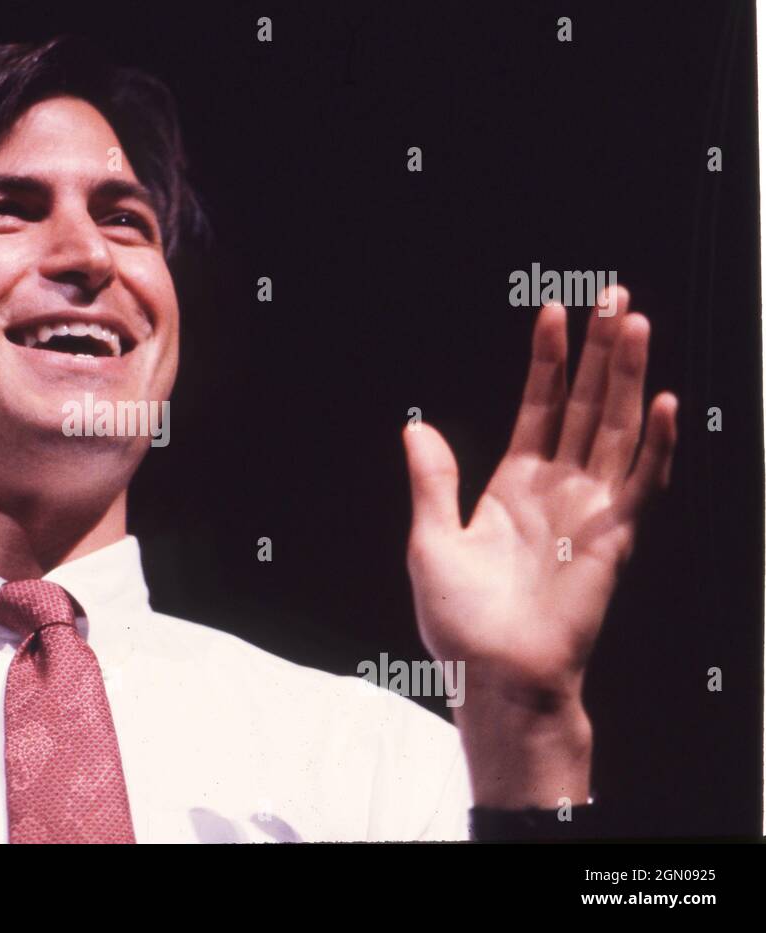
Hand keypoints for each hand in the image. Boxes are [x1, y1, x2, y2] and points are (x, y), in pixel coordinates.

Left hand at [401, 285, 676, 804]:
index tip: (550, 311)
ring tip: (635, 322)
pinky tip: (663, 402)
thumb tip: (415, 427)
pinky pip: (642, 482)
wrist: (496, 674)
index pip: (538, 405)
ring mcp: (590, 509)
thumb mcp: (431, 540)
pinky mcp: (615, 536)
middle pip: (586, 403)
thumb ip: (432, 481)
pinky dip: (657, 443)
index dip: (546, 359)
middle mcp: (558, 489)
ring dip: (628, 376)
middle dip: (599, 349)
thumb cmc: (461, 622)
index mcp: (513, 486)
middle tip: (612, 294)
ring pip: (617, 427)